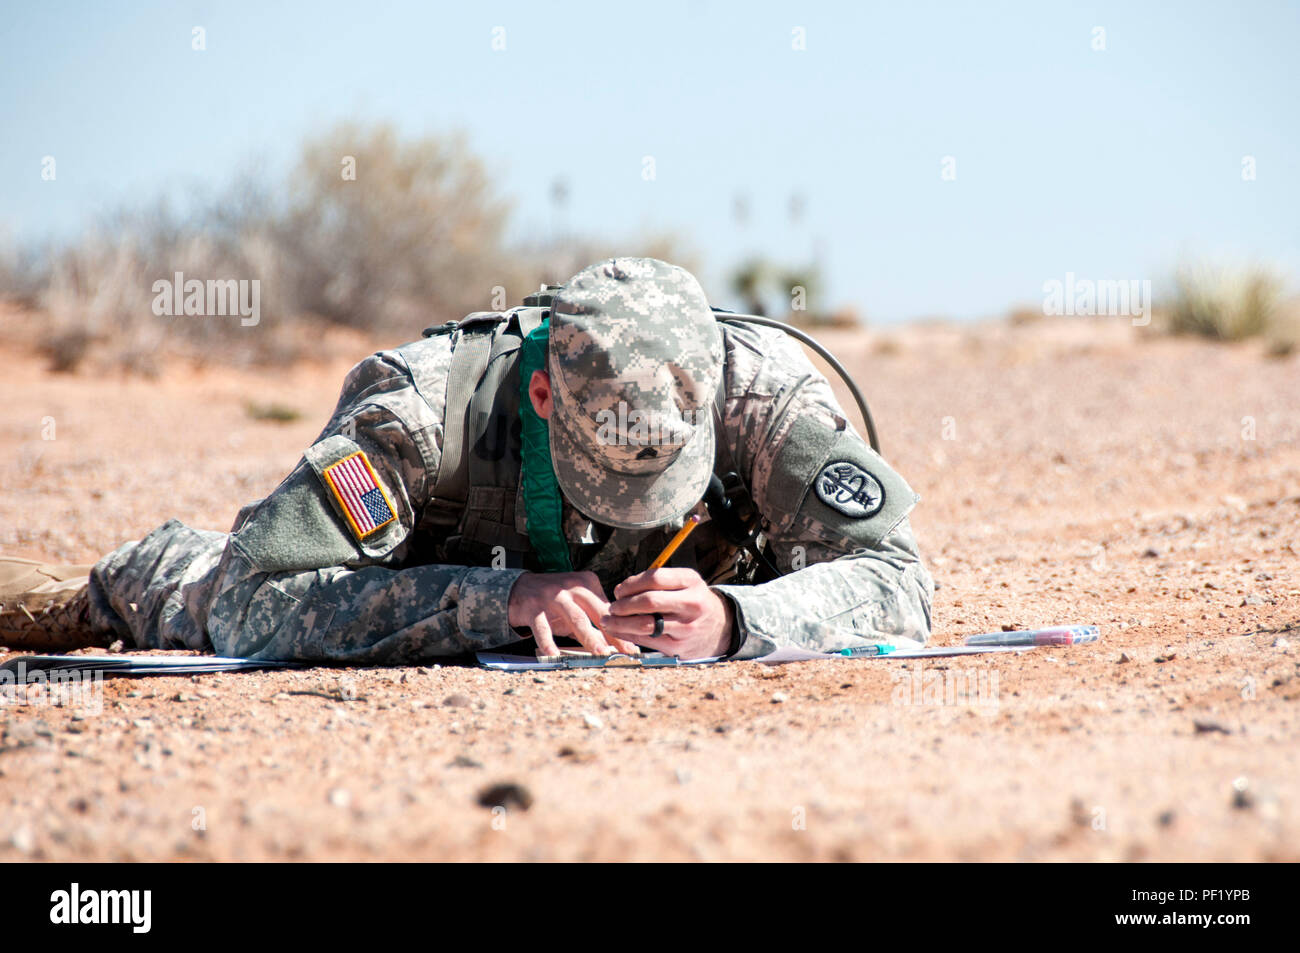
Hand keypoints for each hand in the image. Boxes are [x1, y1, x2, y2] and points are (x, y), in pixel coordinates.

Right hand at [508, 571, 641, 657]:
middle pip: (596, 612)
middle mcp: (571, 587)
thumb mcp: (576, 603)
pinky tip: (554, 655)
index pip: (607, 609)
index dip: (620, 628)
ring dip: (589, 636)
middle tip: (624, 650)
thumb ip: (595, 620)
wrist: (519, 588)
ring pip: (575, 618)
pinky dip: (549, 642)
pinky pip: (543, 627)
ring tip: (600, 652)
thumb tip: (619, 643)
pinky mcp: (533, 607)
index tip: (632, 646)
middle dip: (612, 633)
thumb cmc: (554, 600)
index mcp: (587, 583)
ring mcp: (552, 596)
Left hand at [603, 568, 734, 659]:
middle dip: (624, 604)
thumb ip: (658, 582)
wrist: (720, 628)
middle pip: (650, 601)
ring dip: (621, 622)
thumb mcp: (685, 583)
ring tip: (609, 619)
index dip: (631, 584)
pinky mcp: (678, 646)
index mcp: (691, 582)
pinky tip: (618, 631)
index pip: (655, 578)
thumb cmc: (693, 601)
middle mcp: (692, 604)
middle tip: (613, 606)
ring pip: (645, 624)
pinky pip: (647, 641)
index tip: (620, 590)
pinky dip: (628, 635)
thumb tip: (622, 590)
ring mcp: (686, 627)